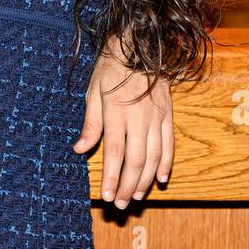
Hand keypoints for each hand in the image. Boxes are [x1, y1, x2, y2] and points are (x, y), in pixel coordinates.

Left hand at [73, 48, 173, 208]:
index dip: (112, 177)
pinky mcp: (168, 113)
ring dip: (145, 180)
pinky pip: (169, 143)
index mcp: (116, 111)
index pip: (115, 152)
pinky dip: (166, 162)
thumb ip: (90, 123)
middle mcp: (138, 116)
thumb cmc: (111, 68)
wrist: (138, 43)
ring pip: (154, 155)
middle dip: (128, 185)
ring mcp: (156, 116)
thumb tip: (79, 149)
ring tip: (137, 196)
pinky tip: (160, 178)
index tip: (107, 196)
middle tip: (121, 204)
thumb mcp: (93, 91)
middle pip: (135, 159)